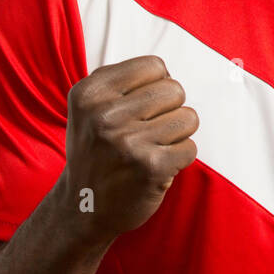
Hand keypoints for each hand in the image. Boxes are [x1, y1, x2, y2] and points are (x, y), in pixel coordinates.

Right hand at [59, 55, 198, 244]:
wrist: (83, 207)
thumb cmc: (97, 150)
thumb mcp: (91, 108)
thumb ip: (124, 82)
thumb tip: (166, 73)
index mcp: (89, 93)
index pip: (154, 66)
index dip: (156, 85)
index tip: (140, 107)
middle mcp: (105, 115)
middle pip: (175, 89)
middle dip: (169, 110)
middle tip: (147, 131)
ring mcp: (128, 142)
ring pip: (188, 118)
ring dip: (177, 135)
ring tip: (151, 148)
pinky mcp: (151, 167)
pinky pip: (191, 147)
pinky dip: (179, 158)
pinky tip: (156, 166)